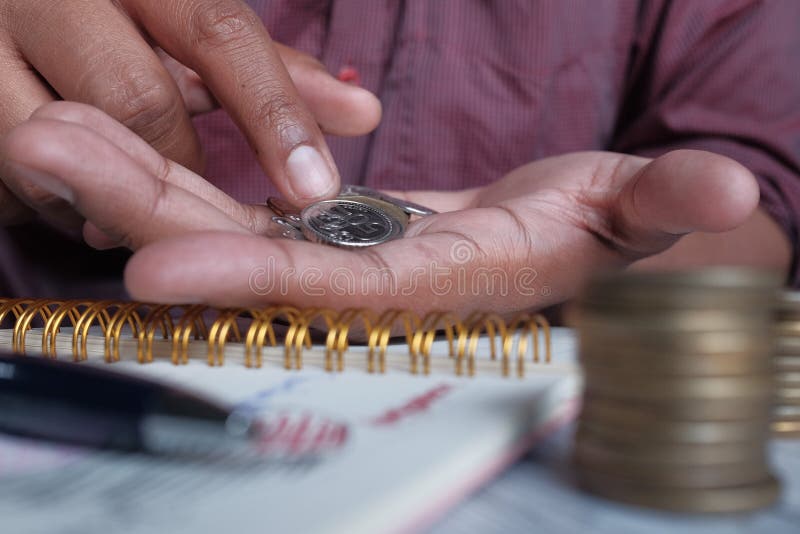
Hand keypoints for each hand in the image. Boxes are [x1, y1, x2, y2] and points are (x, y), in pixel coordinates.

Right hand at [0, 0, 380, 226]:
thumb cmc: (114, 19)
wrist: (6, 2)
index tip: (315, 188)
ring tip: (119, 200)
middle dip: (176, 167)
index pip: (218, 33)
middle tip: (193, 197)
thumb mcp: (187, 30)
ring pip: (53, 146)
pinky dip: (45, 201)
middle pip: (135, 101)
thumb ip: (272, 72)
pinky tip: (66, 190)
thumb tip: (362, 114)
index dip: (273, 114)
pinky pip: (3, 178)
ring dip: (101, 195)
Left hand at [0, 102, 758, 315]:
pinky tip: (119, 139)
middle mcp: (378, 271)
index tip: (157, 259)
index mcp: (445, 275)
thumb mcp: (643, 215)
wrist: (570, 237)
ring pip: (231, 216)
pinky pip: (243, 201)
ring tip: (52, 133)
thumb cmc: (605, 232)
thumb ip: (671, 206)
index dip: (255, 269)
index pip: (342, 281)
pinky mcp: (334, 225)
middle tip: (49, 153)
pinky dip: (179, 174)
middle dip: (154, 208)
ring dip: (142, 179)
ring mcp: (347, 247)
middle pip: (253, 246)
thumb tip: (729, 197)